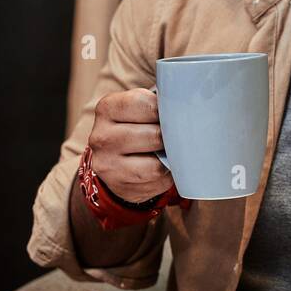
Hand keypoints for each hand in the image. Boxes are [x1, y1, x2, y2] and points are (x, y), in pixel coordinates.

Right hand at [88, 89, 174, 203]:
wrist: (114, 159)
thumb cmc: (135, 126)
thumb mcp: (138, 106)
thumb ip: (158, 103)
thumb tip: (189, 109)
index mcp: (107, 108)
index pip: (148, 105)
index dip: (166, 111)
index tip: (170, 115)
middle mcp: (102, 137)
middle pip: (155, 136)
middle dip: (170, 137)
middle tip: (172, 136)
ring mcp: (108, 166)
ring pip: (156, 165)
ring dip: (168, 159)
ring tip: (165, 152)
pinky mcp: (120, 188)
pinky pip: (157, 183)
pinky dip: (165, 176)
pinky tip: (159, 168)